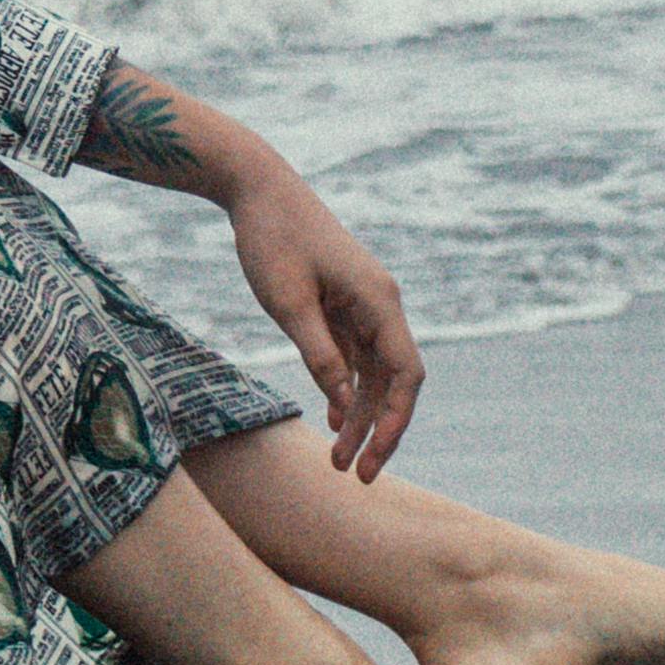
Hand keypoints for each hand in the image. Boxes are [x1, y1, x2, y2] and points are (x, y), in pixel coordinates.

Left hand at [224, 158, 425, 478]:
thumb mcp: (288, 304)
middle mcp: (381, 304)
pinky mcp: (343, 305)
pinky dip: (345, 389)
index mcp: (379, 301)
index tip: (373, 457)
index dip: (395, 420)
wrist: (259, 189)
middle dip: (377, 429)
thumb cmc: (272, 241)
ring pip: (372, 373)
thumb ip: (318, 355)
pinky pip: (354, 357)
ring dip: (357, 415)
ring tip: (337, 459)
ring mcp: (364, 305)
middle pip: (394, 380)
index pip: (406, 374)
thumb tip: (342, 405)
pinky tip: (332, 421)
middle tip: (355, 475)